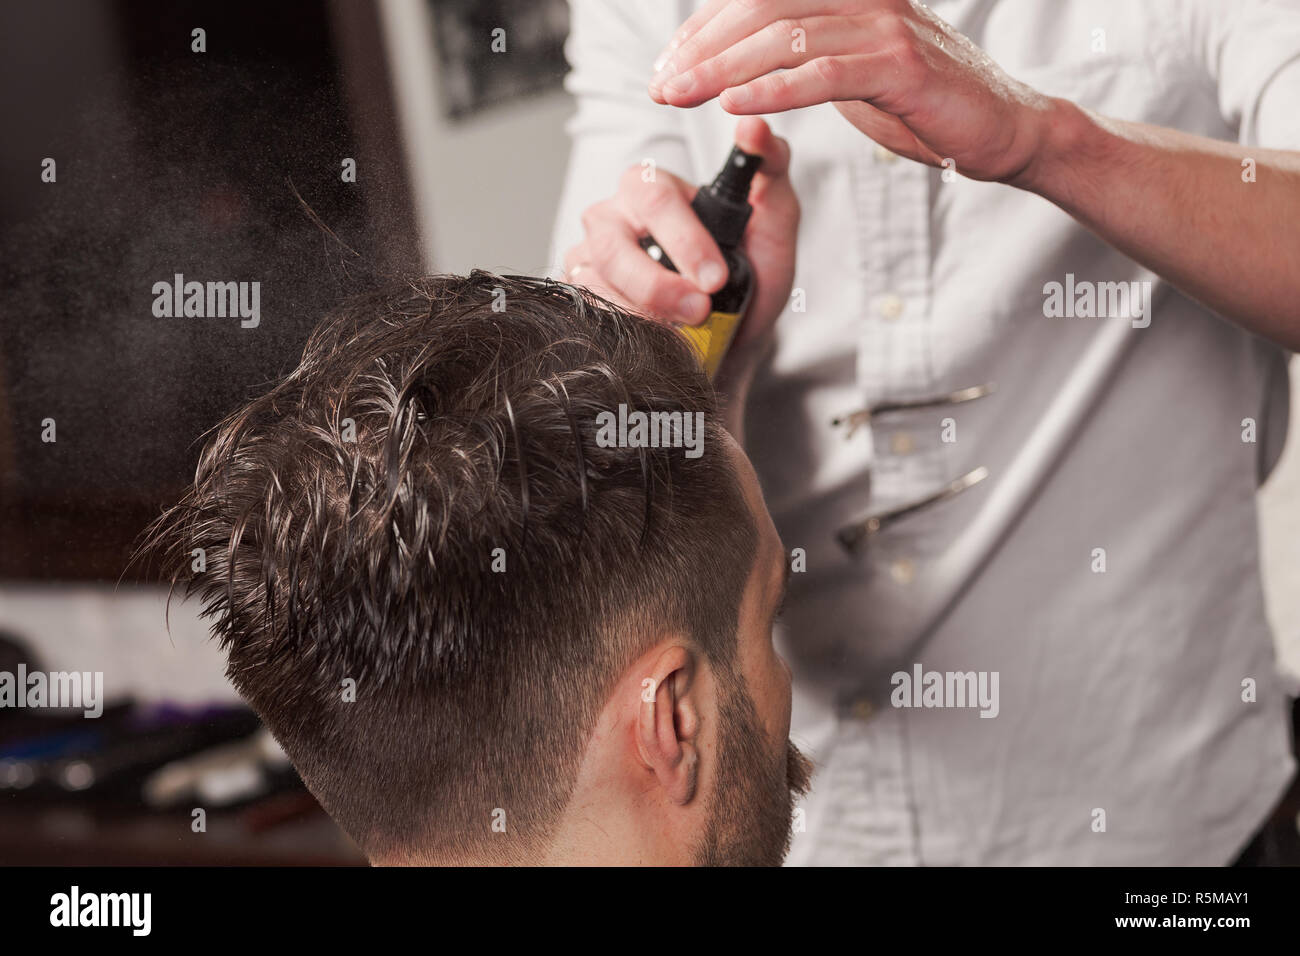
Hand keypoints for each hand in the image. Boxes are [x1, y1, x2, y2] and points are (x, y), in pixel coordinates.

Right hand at [563, 117, 797, 374]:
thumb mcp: (774, 223)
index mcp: (652, 189)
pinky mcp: (580, 299)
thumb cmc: (751, 279)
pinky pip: (589, 313)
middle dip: (659, 283)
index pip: (653, 200)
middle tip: (700, 310)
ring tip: (685, 330)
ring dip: (646, 312)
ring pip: (598, 283)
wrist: (733, 343)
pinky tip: (658, 336)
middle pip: (613, 243)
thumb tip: (756, 124)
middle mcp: (613, 219)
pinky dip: (628, 329)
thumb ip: (772, 168)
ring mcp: (590, 260)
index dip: (684, 240)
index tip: (717, 279)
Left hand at [648, 0, 1055, 186]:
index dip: (703, 29)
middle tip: (661, 85)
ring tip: (679, 96)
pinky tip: (734, 105)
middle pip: (761, 11)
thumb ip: (802, 59)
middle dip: (700, 49)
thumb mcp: (850, 71)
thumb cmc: (922, 102)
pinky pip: (823, 75)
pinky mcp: (900, 67)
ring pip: (784, 39)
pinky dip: (773, 89)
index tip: (666, 66)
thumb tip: (739, 68)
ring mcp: (884, 27)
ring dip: (722, 69)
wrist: (1000, 126)